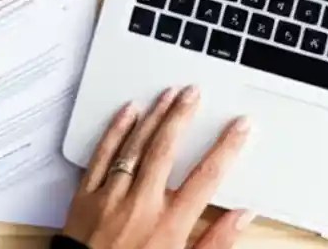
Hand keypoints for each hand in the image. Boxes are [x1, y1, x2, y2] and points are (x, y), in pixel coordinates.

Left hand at [62, 87, 252, 248]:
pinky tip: (128, 112)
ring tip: (168, 94)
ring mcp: (111, 197)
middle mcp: (141, 205)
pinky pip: (101, 156)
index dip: (227, 147)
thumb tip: (242, 217)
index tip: (240, 126)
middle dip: (183, 116)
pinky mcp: (85, 197)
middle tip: (194, 93)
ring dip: (154, 116)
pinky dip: (116, 131)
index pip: (206, 176)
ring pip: (135, 146)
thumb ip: (216, 242)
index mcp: (169, 224)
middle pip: (166, 149)